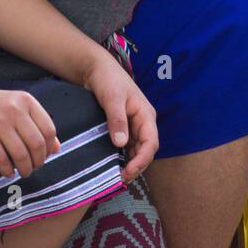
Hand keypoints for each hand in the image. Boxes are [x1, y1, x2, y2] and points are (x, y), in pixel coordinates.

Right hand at [0, 81, 60, 179]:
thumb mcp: (16, 106)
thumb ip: (37, 124)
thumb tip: (57, 148)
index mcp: (26, 101)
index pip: (49, 130)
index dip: (49, 148)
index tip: (43, 156)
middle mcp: (14, 110)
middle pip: (37, 144)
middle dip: (38, 162)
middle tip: (33, 168)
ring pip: (21, 154)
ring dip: (24, 168)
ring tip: (22, 172)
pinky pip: (1, 159)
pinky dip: (6, 170)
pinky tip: (6, 172)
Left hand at [80, 53, 158, 182]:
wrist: (96, 69)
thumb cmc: (108, 79)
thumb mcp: (112, 98)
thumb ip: (117, 120)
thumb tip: (121, 143)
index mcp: (146, 115)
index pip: (151, 143)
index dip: (142, 160)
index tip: (128, 172)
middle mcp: (142, 122)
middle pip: (145, 150)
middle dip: (136, 166)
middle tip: (121, 179)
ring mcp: (133, 126)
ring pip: (136, 150)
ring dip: (129, 163)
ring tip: (116, 176)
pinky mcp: (122, 127)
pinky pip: (126, 146)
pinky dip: (122, 157)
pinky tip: (112, 164)